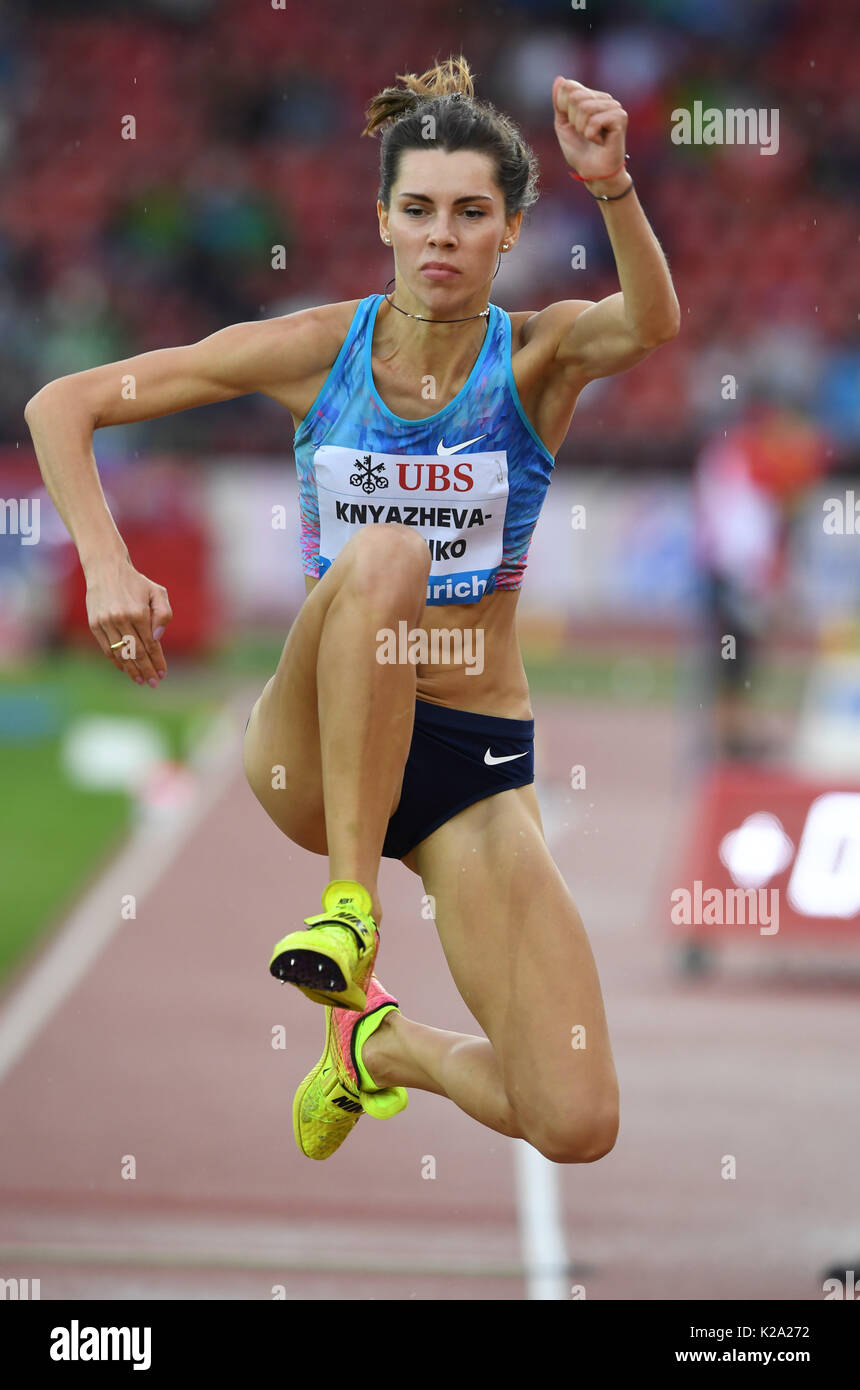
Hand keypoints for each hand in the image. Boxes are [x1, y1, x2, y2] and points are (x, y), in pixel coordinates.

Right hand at [85, 555, 171, 685]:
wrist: (106, 569)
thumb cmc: (136, 582)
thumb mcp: (157, 592)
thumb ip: (163, 615)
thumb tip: (157, 639)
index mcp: (138, 613)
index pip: (150, 645)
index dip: (157, 661)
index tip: (162, 674)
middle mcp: (121, 619)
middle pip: (136, 653)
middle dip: (146, 670)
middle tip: (153, 683)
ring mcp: (106, 623)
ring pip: (120, 654)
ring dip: (131, 670)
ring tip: (140, 680)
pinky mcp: (94, 624)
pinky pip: (106, 649)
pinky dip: (115, 661)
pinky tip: (124, 669)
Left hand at [552, 76, 627, 183]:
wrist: (594, 173)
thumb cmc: (580, 151)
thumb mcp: (563, 125)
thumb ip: (560, 103)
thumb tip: (560, 79)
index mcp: (592, 97)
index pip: (569, 87)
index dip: (564, 108)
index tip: (572, 125)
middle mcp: (605, 99)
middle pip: (575, 97)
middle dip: (573, 120)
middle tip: (583, 133)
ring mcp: (614, 107)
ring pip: (585, 107)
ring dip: (582, 129)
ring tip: (592, 138)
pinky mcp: (620, 118)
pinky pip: (595, 121)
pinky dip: (592, 135)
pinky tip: (601, 142)